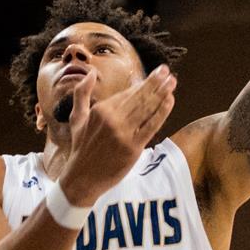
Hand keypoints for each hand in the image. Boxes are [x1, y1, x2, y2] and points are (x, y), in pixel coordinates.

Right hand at [58, 65, 177, 206]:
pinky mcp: (133, 147)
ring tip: (172, 82)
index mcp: (100, 110)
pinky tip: (170, 101)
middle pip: (139, 97)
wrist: (82, 178)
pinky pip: (151, 126)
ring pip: (147, 109)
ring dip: (162, 93)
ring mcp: (123, 133)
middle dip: (155, 82)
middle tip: (167, 71)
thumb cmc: (81, 148)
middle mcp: (112, 119)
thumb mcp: (76, 118)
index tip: (156, 74)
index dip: (144, 83)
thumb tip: (90, 72)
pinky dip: (161, 113)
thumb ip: (81, 93)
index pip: (127, 93)